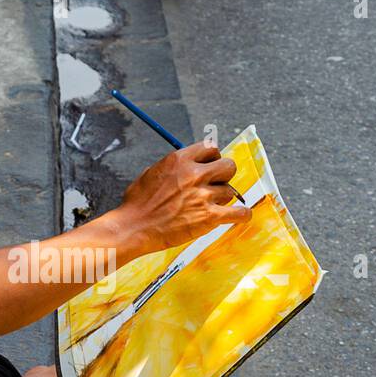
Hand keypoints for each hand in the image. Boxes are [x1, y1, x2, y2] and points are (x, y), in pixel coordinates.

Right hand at [116, 140, 250, 253]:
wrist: (133, 228)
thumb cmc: (137, 204)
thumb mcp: (151, 173)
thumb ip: (172, 167)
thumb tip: (185, 165)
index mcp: (179, 160)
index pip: (211, 148)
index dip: (213, 158)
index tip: (210, 167)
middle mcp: (194, 174)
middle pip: (228, 166)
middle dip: (224, 175)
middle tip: (215, 185)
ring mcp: (203, 195)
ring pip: (231, 191)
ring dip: (223, 199)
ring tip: (211, 207)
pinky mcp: (209, 217)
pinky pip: (239, 213)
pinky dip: (241, 215)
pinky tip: (239, 216)